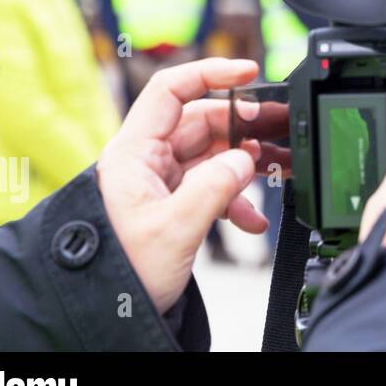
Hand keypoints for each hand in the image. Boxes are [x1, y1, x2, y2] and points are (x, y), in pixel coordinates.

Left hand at [97, 58, 289, 313]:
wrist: (106, 313)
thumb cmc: (119, 271)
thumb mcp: (173, 229)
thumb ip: (215, 187)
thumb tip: (246, 159)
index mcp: (134, 152)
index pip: (171, 90)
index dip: (211, 73)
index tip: (249, 72)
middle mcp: (147, 160)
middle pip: (203, 121)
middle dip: (244, 126)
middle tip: (280, 130)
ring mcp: (161, 182)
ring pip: (213, 155)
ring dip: (246, 165)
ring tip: (279, 170)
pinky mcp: (173, 204)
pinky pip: (212, 187)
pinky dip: (237, 199)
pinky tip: (253, 219)